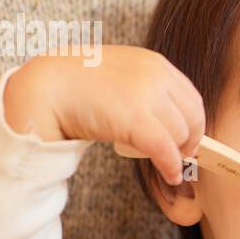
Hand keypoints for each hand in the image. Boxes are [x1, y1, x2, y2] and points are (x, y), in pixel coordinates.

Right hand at [3, 45, 204, 183]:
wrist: (44, 87)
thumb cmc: (77, 83)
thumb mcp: (120, 73)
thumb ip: (145, 85)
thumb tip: (167, 114)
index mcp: (154, 62)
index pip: (191, 97)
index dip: (195, 122)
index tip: (189, 138)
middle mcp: (155, 76)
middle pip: (192, 116)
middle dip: (190, 139)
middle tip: (182, 155)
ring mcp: (146, 96)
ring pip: (180, 134)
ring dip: (179, 154)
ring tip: (170, 164)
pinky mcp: (135, 120)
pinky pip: (165, 149)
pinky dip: (172, 166)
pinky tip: (171, 176)